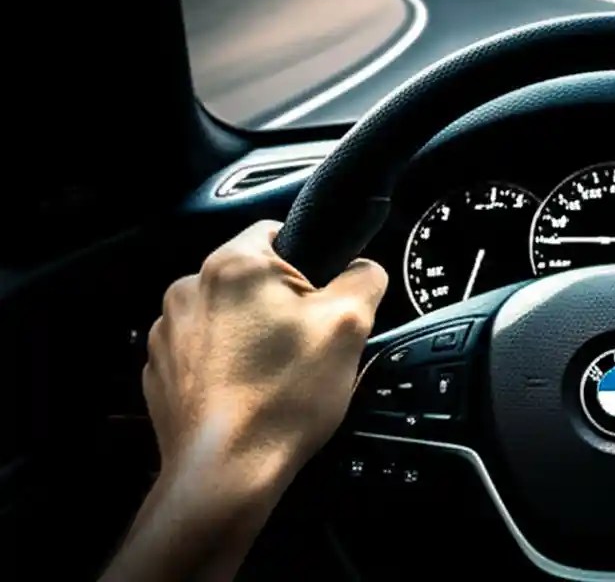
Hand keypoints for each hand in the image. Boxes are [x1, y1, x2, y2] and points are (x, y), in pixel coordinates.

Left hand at [143, 220, 387, 489]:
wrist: (226, 471)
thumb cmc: (282, 398)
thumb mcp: (350, 325)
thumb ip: (364, 279)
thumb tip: (363, 269)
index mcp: (234, 264)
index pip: (279, 231)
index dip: (312, 264)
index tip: (325, 300)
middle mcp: (189, 289)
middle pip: (253, 280)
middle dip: (282, 306)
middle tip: (309, 345)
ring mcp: (168, 333)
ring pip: (228, 319)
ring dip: (252, 337)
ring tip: (278, 377)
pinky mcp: (162, 371)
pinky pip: (206, 355)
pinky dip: (228, 368)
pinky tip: (251, 394)